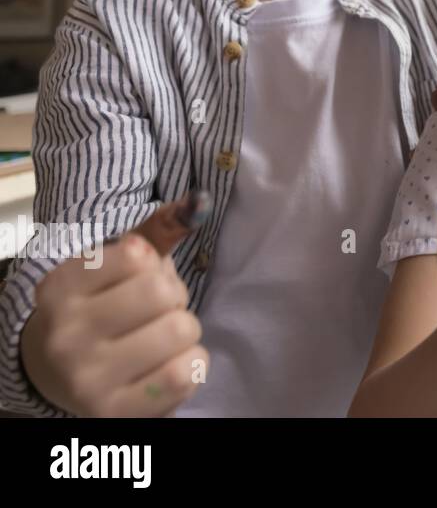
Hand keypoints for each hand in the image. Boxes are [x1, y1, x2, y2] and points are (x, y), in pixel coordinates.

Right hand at [20, 194, 209, 416]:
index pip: (137, 254)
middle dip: (173, 298)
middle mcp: (65, 335)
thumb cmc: (102, 306)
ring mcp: (86, 380)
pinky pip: (186, 374)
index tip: (135, 278)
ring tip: (160, 339)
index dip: (152, 264)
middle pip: (163, 293)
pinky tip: (169, 364)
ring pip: (180, 331)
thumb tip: (198, 202)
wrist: (61, 373)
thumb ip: (157, 230)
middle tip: (154, 313)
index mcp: (60, 288)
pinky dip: (192, 364)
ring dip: (184, 332)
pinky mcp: (115, 412)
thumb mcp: (116, 264)